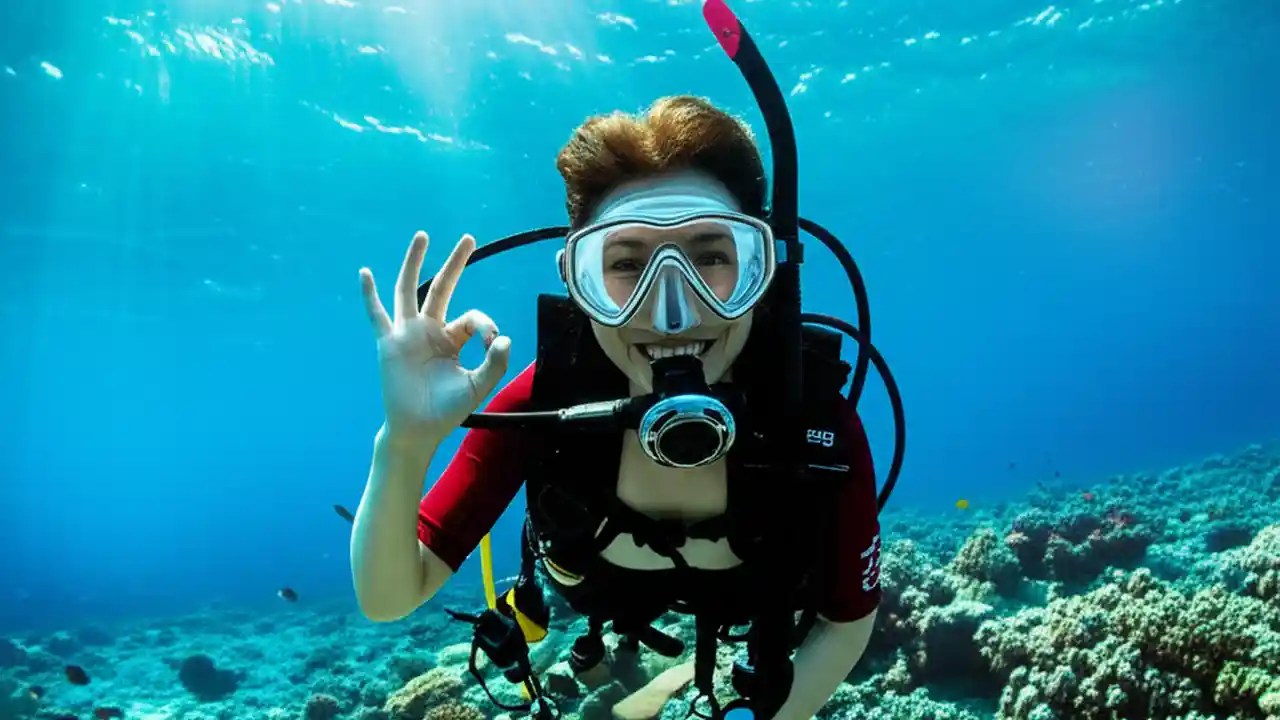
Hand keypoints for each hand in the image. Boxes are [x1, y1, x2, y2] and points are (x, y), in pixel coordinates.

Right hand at [360, 232, 510, 442]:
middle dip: (455, 263)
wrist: (418, 430)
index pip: (471, 317)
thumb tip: (504, 338)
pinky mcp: (389, 343)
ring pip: (409, 290)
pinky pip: (377, 315)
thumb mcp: (478, 387)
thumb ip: (494, 364)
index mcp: (452, 338)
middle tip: (469, 238)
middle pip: (442, 288)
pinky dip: (370, 295)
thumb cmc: (447, 410)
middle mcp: (429, 330)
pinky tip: (365, 273)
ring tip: (423, 236)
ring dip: (415, 263)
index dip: (484, 325)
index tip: (491, 343)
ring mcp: (407, 333)